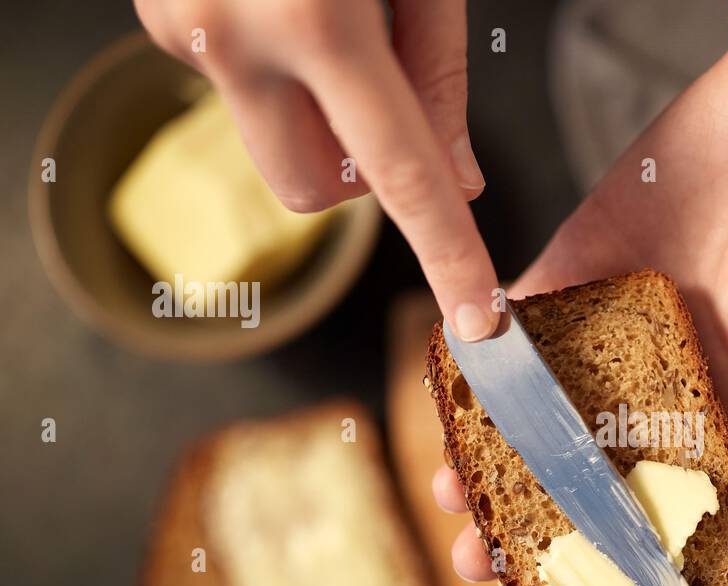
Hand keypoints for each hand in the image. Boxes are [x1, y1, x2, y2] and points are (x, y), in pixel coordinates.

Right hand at [135, 0, 499, 337]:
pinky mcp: (155, 16)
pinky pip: (239, 79)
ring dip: (317, 109)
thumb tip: (459, 178)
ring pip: (273, 139)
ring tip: (332, 8)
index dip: (448, 253)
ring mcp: (178, 29)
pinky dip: (276, 59)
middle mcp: (232, 37)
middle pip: (314, 191)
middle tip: (390, 87)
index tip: (478, 318)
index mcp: (315, 20)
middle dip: (365, 173)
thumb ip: (439, 69)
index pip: (402, 177)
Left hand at [435, 20, 727, 580]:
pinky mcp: (586, 259)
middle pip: (594, 461)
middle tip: (488, 559)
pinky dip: (489, 355)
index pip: (671, 495)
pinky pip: (528, 317)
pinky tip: (457, 398)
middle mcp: (672, 373)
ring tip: (455, 492)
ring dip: (498, 449)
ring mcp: (623, 318)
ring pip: (548, 402)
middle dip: (540, 511)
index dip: (626, 545)